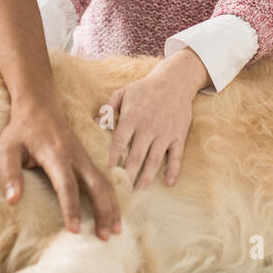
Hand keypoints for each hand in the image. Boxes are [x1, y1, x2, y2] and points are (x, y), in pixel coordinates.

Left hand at [0, 89, 120, 239]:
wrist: (39, 104)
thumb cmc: (21, 130)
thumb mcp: (6, 148)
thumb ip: (9, 173)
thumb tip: (12, 201)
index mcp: (55, 154)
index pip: (66, 184)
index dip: (70, 207)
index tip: (74, 230)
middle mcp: (75, 156)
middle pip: (95, 185)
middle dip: (103, 211)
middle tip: (106, 236)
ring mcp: (84, 157)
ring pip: (104, 183)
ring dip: (112, 207)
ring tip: (116, 231)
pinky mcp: (87, 159)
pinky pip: (103, 180)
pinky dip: (111, 198)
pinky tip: (114, 215)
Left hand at [106, 47, 208, 190]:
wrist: (175, 81)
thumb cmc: (145, 89)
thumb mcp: (123, 93)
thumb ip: (108, 108)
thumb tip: (94, 122)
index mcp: (132, 117)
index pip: (119, 142)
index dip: (112, 158)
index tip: (106, 172)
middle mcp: (148, 127)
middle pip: (136, 156)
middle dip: (128, 175)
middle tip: (121, 190)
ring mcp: (164, 133)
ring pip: (154, 160)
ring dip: (147, 177)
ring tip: (139, 191)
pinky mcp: (178, 136)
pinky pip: (176, 156)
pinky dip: (174, 170)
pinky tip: (169, 183)